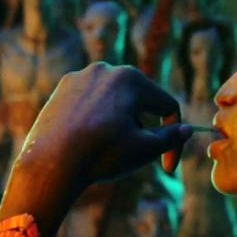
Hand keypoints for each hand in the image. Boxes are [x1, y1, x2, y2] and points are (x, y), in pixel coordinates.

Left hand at [0, 63, 190, 236]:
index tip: (166, 168)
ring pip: (112, 102)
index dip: (173, 139)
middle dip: (142, 129)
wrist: (49, 165)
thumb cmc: (101, 156)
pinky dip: (95, 121)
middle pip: (139, 101)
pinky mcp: (61, 90)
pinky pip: (89, 104)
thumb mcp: (144, 150)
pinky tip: (86, 143)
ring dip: (118, 124)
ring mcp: (80, 77)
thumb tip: (186, 130)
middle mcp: (106, 69)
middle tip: (133, 158)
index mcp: (132, 78)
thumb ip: (170, 137)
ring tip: (106, 150)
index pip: (166, 107)